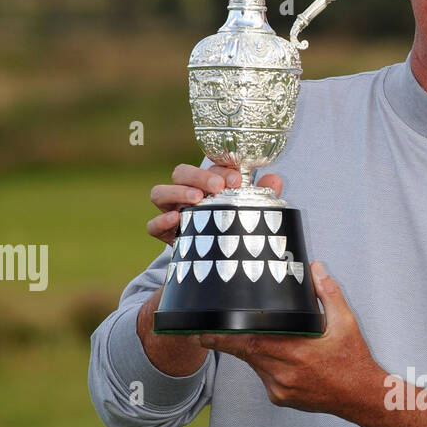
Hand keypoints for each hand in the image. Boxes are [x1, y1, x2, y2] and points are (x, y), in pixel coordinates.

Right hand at [146, 165, 283, 245]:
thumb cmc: (232, 227)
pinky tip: (176, 219)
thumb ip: (260, 195)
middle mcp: (184, 193)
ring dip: (177, 192)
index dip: (220, 169)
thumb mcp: (248, 211)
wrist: (218, 260)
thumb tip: (275, 179)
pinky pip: (151, 226)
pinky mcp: (164, 234)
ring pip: (158, 193)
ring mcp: (171, 212)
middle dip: (197, 176)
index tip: (237, 179)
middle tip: (217, 187)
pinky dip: (160, 221)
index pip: (207, 166)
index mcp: (205, 183)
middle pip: (179, 172)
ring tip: (197, 199)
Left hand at [190, 263, 383, 418]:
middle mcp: (285, 373)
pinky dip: (266, 366)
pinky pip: (264, 378)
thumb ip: (329, 294)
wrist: (362, 397)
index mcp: (297, 352)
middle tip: (205, 332)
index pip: (251, 342)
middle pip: (245, 354)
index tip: (205, 331)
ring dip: (251, 352)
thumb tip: (316, 269)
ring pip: (254, 365)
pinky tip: (281, 360)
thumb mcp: (346, 323)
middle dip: (226, 342)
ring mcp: (281, 389)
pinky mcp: (281, 399)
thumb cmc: (354, 361)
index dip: (225, 337)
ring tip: (259, 340)